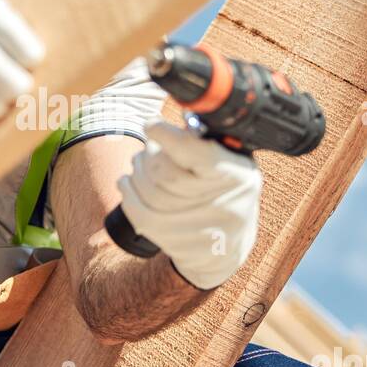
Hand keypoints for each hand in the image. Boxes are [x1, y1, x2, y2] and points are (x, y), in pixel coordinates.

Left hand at [116, 121, 261, 289]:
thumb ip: (205, 143)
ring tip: (139, 162)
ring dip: (137, 171)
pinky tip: (127, 182)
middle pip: (167, 173)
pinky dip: (128, 192)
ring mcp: (197, 227)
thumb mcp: (231, 163)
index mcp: (238, 176)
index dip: (169, 138)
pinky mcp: (173, 241)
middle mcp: (222, 204)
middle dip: (150, 156)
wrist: (226, 246)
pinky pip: (139, 213)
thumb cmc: (226, 191)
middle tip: (148, 146)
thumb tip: (172, 121)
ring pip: (150, 192)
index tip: (150, 124)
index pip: (200, 155)